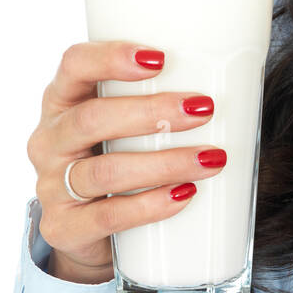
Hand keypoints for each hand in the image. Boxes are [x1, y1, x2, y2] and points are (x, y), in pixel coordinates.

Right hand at [27, 42, 224, 283]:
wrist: (92, 235)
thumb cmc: (120, 164)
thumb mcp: (127, 128)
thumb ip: (159, 104)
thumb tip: (241, 85)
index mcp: (64, 101)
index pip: (74, 65)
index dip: (111, 58)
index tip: (160, 58)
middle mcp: (50, 140)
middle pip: (92, 118)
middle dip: (152, 112)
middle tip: (203, 109)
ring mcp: (52, 186)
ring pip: (105, 171)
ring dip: (164, 162)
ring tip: (211, 159)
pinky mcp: (65, 228)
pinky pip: (107, 216)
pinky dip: (150, 205)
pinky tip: (184, 195)